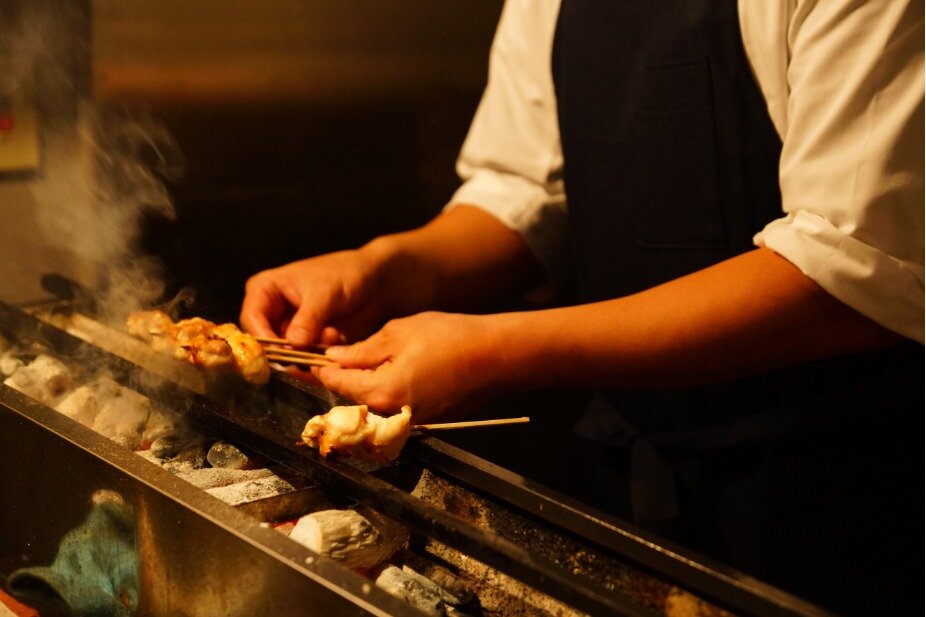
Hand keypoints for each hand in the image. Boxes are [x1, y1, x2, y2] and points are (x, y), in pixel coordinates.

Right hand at [239, 249, 386, 346]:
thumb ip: (307, 319)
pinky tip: (336, 341)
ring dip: (308, 354)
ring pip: (287, 354)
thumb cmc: (344, 274)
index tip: (282, 353)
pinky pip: (306, 359)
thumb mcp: (325, 293)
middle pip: (265, 343)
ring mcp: (289, 329)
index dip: (263, 339)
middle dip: (287, 353)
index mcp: (265, 290)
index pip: (251, 319)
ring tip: (331, 336)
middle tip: (307, 357)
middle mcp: (271, 312)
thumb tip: (293, 344)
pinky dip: (320, 356)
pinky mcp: (307, 343)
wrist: (373, 281)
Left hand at [313, 311, 504, 421]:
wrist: (497, 357)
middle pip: (352, 398)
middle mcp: (391, 416)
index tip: (306, 358)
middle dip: (341, 378)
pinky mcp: (426, 420)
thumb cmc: (451, 338)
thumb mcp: (399, 333)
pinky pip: (394, 408)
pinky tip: (394, 370)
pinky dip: (387, 392)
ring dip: (364, 385)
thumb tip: (334, 358)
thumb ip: (361, 350)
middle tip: (331, 356)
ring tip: (362, 360)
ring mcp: (410, 422)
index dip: (319, 368)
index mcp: (380, 392)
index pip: (335, 382)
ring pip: (373, 404)